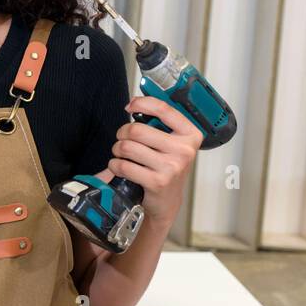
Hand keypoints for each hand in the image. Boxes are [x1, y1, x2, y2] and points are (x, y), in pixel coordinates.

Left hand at [108, 96, 203, 228]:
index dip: (142, 103)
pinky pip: (124, 165)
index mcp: (190, 135)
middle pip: (137, 129)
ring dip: (117, 150)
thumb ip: (161, 124)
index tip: (130, 106)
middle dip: (122, 133)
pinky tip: (119, 167)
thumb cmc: (166, 169)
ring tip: (121, 155)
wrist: (167, 202)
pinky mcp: (157, 182)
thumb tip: (134, 105)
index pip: (164, 109)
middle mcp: (184, 150)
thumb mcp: (172, 145)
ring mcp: (172, 167)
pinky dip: (115, 165)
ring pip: (128, 147)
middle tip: (123, 140)